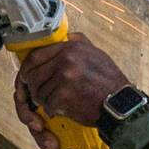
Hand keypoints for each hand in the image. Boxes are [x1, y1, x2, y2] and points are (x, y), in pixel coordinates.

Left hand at [15, 32, 130, 128]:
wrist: (121, 102)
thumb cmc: (109, 81)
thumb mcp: (95, 53)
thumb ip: (77, 44)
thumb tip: (63, 38)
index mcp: (72, 47)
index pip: (36, 54)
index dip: (28, 67)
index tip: (26, 75)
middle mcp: (67, 58)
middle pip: (33, 73)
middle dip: (33, 87)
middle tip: (39, 94)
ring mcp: (65, 76)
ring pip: (39, 90)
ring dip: (44, 100)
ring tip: (54, 102)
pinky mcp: (65, 94)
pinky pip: (47, 103)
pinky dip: (52, 110)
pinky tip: (62, 110)